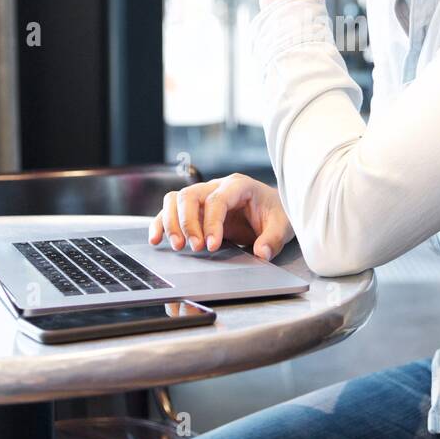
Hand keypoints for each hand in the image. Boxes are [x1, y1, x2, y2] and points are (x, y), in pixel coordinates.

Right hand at [148, 174, 294, 261]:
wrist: (272, 209)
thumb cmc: (277, 213)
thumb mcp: (283, 225)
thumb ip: (273, 239)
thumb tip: (261, 253)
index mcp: (239, 186)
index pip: (217, 200)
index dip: (211, 223)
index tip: (212, 246)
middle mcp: (216, 187)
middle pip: (190, 196)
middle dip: (188, 223)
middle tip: (195, 247)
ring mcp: (203, 196)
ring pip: (176, 200)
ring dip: (171, 222)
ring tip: (176, 246)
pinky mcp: (194, 209)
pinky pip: (171, 210)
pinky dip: (161, 223)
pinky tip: (156, 240)